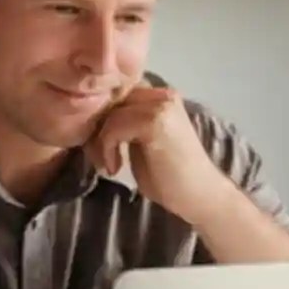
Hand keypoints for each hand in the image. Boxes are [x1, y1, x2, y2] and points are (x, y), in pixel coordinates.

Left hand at [85, 87, 231, 225]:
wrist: (198, 195)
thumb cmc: (168, 176)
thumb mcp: (139, 142)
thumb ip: (123, 124)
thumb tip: (89, 118)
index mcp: (159, 96)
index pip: (116, 92)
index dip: (102, 118)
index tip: (99, 148)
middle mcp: (162, 94)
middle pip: (110, 98)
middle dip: (98, 128)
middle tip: (99, 157)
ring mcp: (160, 105)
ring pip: (110, 112)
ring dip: (100, 142)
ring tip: (109, 165)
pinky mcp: (155, 121)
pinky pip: (114, 126)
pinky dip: (107, 148)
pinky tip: (115, 168)